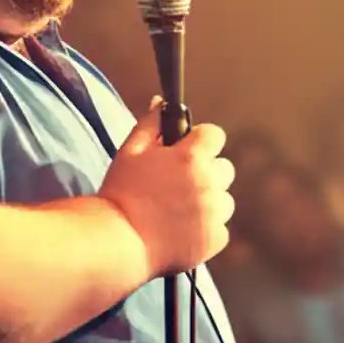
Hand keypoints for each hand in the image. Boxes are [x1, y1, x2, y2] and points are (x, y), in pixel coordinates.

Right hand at [99, 98, 234, 276]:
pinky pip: (220, 227)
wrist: (118, 239)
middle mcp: (209, 182)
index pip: (215, 135)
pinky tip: (182, 229)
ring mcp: (215, 212)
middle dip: (206, 172)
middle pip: (224, 168)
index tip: (188, 151)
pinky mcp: (215, 238)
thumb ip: (151, 124)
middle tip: (179, 184)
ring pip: (225, 199)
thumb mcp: (130, 152)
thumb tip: (161, 103)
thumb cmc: (121, 193)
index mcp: (191, 157)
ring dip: (209, 201)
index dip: (201, 141)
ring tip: (180, 210)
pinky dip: (206, 228)